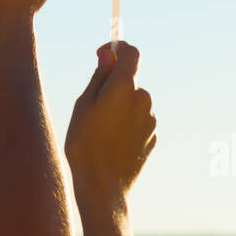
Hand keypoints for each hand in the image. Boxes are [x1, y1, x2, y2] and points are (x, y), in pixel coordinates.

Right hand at [65, 42, 155, 205]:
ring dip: (119, 106)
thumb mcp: (83, 105)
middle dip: (114, 84)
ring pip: (134, 102)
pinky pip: (138, 120)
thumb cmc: (85, 144)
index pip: (131, 52)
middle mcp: (143, 100)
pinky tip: (110, 142)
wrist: (102, 186)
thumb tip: (109, 55)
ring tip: (99, 129)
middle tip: (91, 105)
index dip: (116, 48)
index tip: (102, 56)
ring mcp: (150, 120)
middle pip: (131, 80)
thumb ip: (99, 76)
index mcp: (125, 87)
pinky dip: (126, 123)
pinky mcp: (152, 137)